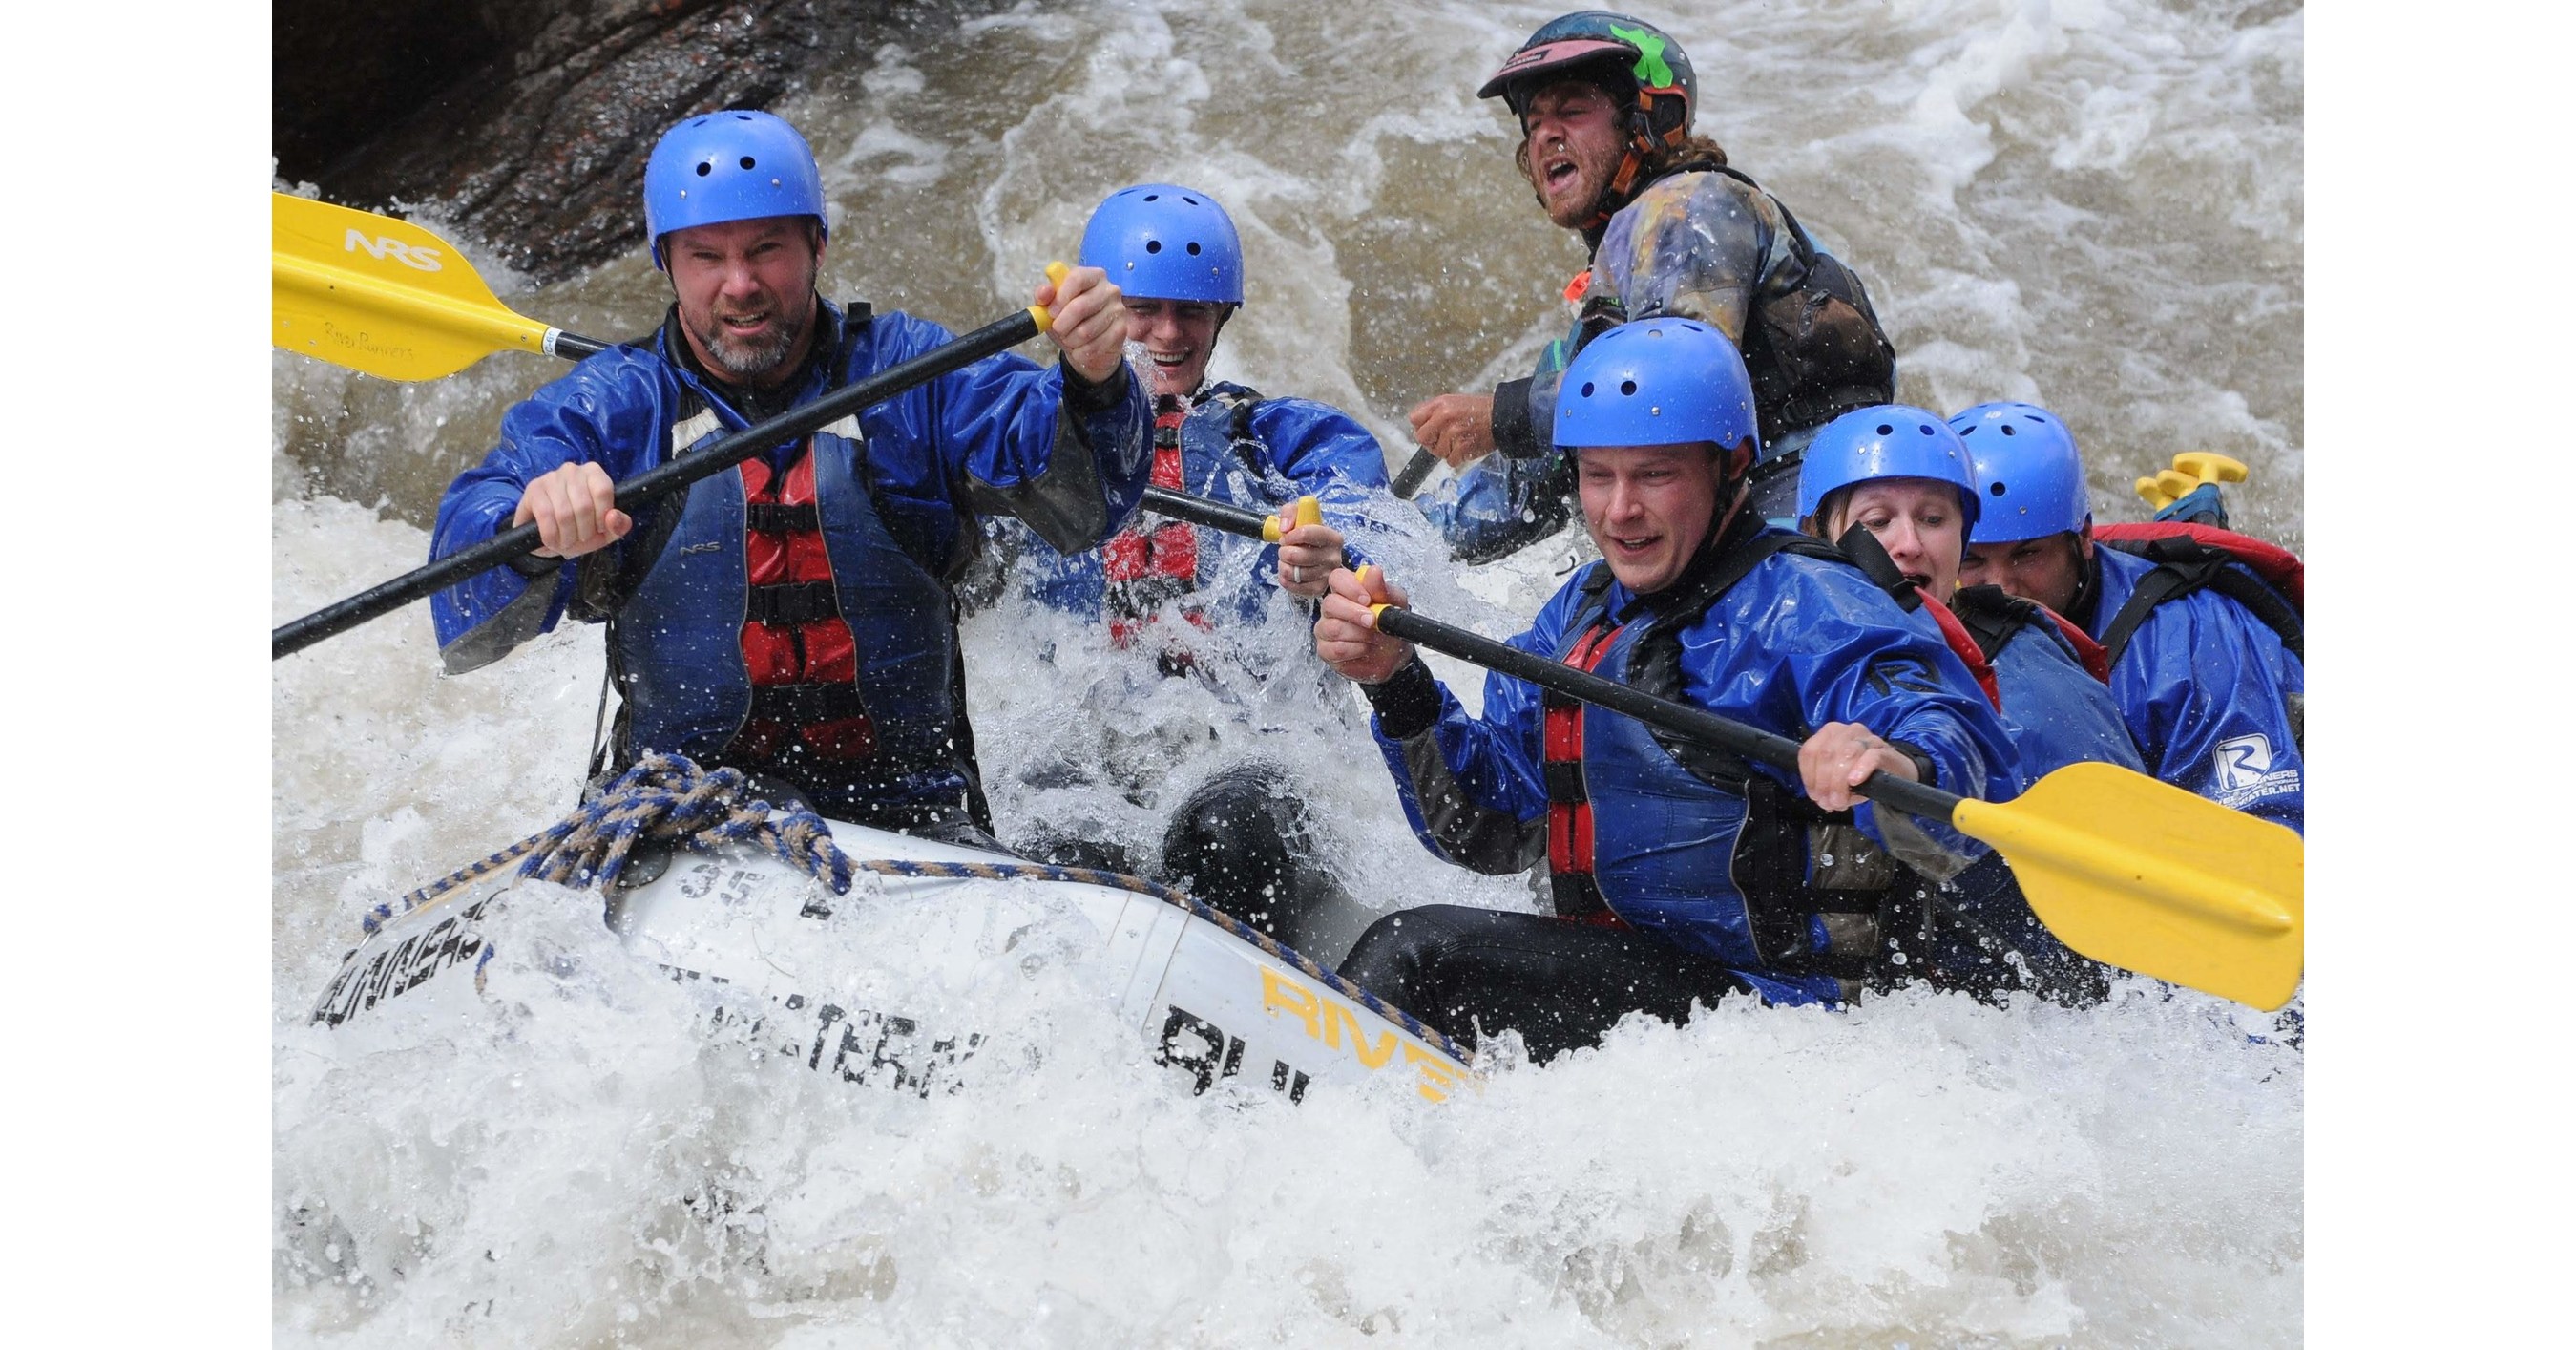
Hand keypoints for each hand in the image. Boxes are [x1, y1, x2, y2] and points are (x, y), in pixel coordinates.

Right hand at [511, 461, 630, 558]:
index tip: (598, 529)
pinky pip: (545, 516)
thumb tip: (613, 517)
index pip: (603, 491)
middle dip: (584, 532)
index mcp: (594, 473)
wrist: (549, 537)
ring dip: (567, 537)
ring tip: (566, 541)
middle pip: (584, 506)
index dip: (602, 518)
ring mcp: (551, 477)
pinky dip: (551, 536)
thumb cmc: (580, 528)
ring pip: (564, 513)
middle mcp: (572, 470)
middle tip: (579, 539)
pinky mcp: (533, 489)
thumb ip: (618, 525)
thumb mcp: (605, 531)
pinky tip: (552, 541)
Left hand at [1038, 265, 1126, 384]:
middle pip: (1080, 306)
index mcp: (1092, 276)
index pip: (1077, 278)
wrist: (1087, 345)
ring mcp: (1118, 310)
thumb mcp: (1052, 306)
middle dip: (1062, 324)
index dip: (1061, 297)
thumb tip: (1044, 292)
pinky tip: (1080, 349)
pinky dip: (1081, 352)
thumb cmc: (1070, 321)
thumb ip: (1045, 296)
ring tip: (1070, 339)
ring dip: (1071, 340)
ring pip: (1086, 331)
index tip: (1051, 312)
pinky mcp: (1121, 331)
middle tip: (1058, 329)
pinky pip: (1095, 346)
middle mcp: (1109, 289)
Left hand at [1275, 510, 1346, 598]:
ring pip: (1294, 572)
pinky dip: (1285, 579)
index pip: (1307, 533)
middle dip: (1284, 551)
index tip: (1286, 536)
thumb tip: (1285, 528)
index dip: (1290, 535)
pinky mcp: (1319, 589)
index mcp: (1334, 538)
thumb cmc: (1307, 536)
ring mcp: (1327, 575)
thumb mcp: (1300, 516)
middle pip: (1297, 555)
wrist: (1312, 555)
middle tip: (1285, 549)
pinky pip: (1294, 586)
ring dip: (1283, 565)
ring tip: (1287, 561)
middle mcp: (1334, 557)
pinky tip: (1289, 572)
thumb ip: (1290, 512)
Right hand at [1314, 565, 1413, 683]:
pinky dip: (1355, 650)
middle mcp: (1332, 608)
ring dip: (1359, 635)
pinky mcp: (1325, 650)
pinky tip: (1364, 649)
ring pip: (1333, 628)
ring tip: (1373, 638)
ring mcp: (1325, 629)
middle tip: (1373, 621)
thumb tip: (1373, 571)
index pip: (1336, 578)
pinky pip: (1334, 649)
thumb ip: (1382, 588)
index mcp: (1347, 590)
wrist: (1394, 655)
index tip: (1367, 599)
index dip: (1350, 588)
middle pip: (1330, 604)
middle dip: (1355, 614)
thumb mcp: (1394, 603)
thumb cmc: (1390, 625)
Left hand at [1408, 393, 1496, 467]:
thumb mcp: (1451, 401)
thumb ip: (1431, 410)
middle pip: (1422, 438)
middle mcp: (1445, 419)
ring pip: (1437, 452)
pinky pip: (1450, 460)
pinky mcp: (1463, 448)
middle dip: (1430, 440)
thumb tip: (1415, 422)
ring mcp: (1454, 434)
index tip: (1430, 427)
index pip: (1414, 419)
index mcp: (1440, 405)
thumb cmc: (1477, 409)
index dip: (1421, 425)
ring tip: (1458, 440)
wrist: (1501, 417)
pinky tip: (1465, 447)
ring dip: (1446, 450)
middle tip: (1443, 437)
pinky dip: (1457, 457)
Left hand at [1796, 721, 1917, 812]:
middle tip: (1829, 802)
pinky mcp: (1884, 750)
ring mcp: (1867, 738)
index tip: (1815, 796)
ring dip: (1839, 781)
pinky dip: (1861, 769)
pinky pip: (1871, 756)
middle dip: (1824, 782)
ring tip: (1841, 800)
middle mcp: (1847, 731)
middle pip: (1827, 753)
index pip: (1810, 751)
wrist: (1894, 772)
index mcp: (1830, 733)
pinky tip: (1854, 781)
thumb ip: (1825, 787)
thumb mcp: (1837, 779)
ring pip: (1847, 754)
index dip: (1809, 776)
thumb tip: (1822, 800)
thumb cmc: (1860, 773)